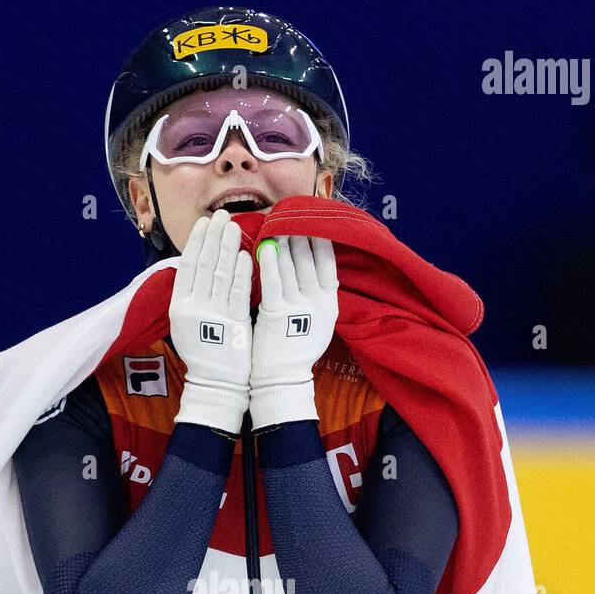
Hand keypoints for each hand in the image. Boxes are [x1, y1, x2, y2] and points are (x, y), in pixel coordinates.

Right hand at [169, 209, 253, 436]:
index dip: (196, 241)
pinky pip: (239, 292)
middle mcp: (193, 308)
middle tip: (223, 216)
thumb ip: (191, 294)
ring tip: (235, 227)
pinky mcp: (233, 324)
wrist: (217, 384)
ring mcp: (213, 316)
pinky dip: (243, 272)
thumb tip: (198, 262)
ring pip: (221, 273)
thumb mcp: (187, 322)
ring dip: (228, 247)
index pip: (187, 265)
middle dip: (214, 237)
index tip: (205, 223)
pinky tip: (246, 254)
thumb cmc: (205, 351)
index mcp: (178, 306)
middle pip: (205, 264)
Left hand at [249, 234, 337, 432]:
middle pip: (309, 258)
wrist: (282, 380)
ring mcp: (299, 307)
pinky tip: (264, 245)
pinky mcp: (278, 314)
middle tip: (289, 214)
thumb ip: (317, 293)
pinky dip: (269, 261)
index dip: (320, 239)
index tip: (311, 220)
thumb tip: (311, 261)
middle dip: (299, 233)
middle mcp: (318, 303)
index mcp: (330, 303)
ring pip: (291, 265)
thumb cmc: (295, 348)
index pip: (327, 262)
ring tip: (276, 223)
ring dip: (283, 241)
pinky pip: (273, 281)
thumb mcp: (318, 321)